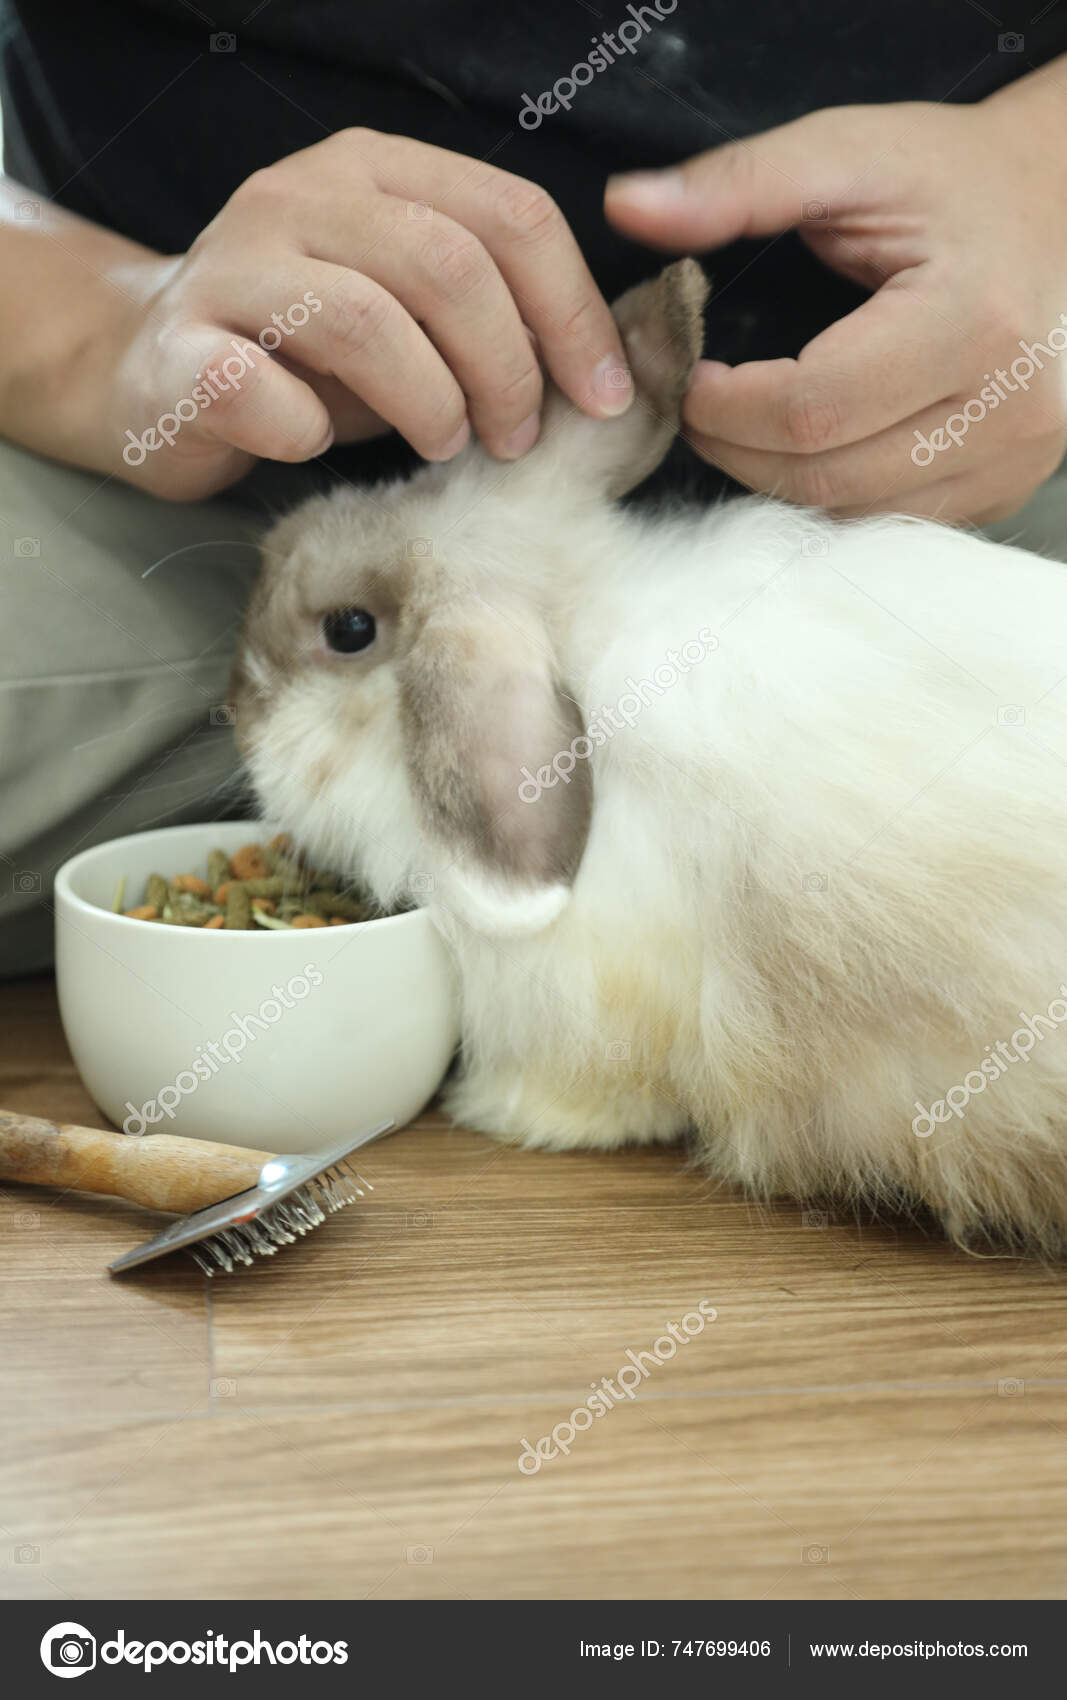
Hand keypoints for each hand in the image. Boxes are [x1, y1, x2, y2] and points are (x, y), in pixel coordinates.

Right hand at [105, 130, 632, 498]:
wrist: (148, 375)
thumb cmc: (303, 355)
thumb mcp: (409, 316)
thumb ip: (489, 318)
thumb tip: (596, 374)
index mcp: (375, 170)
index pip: (511, 215)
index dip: (573, 313)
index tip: (604, 398)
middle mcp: (299, 196)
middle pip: (448, 265)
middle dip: (507, 368)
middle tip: (514, 438)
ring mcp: (232, 265)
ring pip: (366, 322)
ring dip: (428, 402)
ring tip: (441, 444)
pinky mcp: (181, 347)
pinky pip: (268, 392)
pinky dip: (311, 434)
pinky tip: (316, 444)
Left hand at [605, 63, 1066, 522]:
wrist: (1056, 208)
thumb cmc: (949, 179)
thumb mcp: (849, 152)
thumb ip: (738, 183)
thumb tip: (627, 207)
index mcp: (974, 322)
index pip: (812, 410)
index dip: (726, 409)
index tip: (690, 376)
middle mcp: (1009, 409)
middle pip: (827, 478)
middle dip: (738, 452)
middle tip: (702, 409)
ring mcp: (1012, 462)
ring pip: (852, 518)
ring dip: (776, 483)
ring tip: (745, 425)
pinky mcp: (1001, 490)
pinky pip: (886, 525)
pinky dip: (829, 497)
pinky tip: (805, 448)